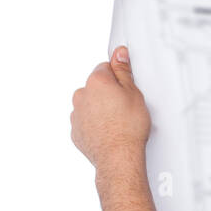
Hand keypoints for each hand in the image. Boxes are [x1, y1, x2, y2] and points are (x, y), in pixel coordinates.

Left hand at [71, 45, 150, 170]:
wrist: (118, 157)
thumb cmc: (128, 128)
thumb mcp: (134, 93)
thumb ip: (123, 71)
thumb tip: (119, 54)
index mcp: (96, 82)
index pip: (105, 67)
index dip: (118, 77)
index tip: (126, 87)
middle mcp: (81, 96)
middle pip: (95, 86)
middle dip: (108, 93)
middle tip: (124, 106)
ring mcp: (76, 115)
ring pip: (89, 104)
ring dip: (100, 108)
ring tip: (117, 121)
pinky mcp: (76, 132)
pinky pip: (86, 121)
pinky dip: (95, 123)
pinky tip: (109, 130)